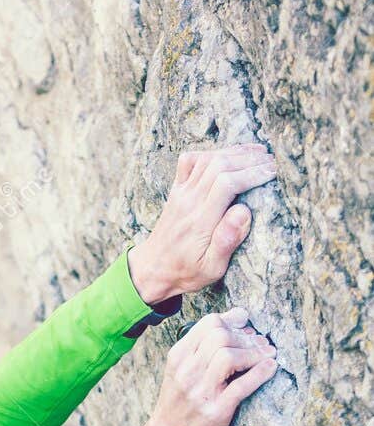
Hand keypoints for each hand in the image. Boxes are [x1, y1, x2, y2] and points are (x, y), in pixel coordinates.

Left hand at [127, 143, 277, 301]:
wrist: (153, 269)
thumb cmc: (186, 272)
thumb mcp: (211, 269)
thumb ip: (226, 241)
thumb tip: (244, 212)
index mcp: (200, 221)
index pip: (227, 183)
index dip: (252, 173)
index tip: (273, 173)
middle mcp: (189, 201)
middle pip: (219, 165)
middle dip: (249, 159)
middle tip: (272, 161)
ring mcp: (181, 192)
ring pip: (207, 158)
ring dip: (235, 153)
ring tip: (259, 154)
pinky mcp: (177, 189)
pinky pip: (190, 160)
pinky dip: (211, 152)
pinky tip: (228, 156)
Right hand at [137, 307, 276, 425]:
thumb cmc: (181, 400)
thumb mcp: (181, 368)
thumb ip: (202, 346)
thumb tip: (238, 320)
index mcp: (179, 357)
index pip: (209, 324)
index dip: (232, 320)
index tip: (246, 324)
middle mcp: (187, 372)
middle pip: (220, 337)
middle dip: (245, 337)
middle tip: (259, 343)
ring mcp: (200, 392)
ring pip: (229, 357)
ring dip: (254, 353)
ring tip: (266, 355)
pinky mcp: (216, 410)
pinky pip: (241, 386)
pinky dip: (260, 373)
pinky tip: (270, 367)